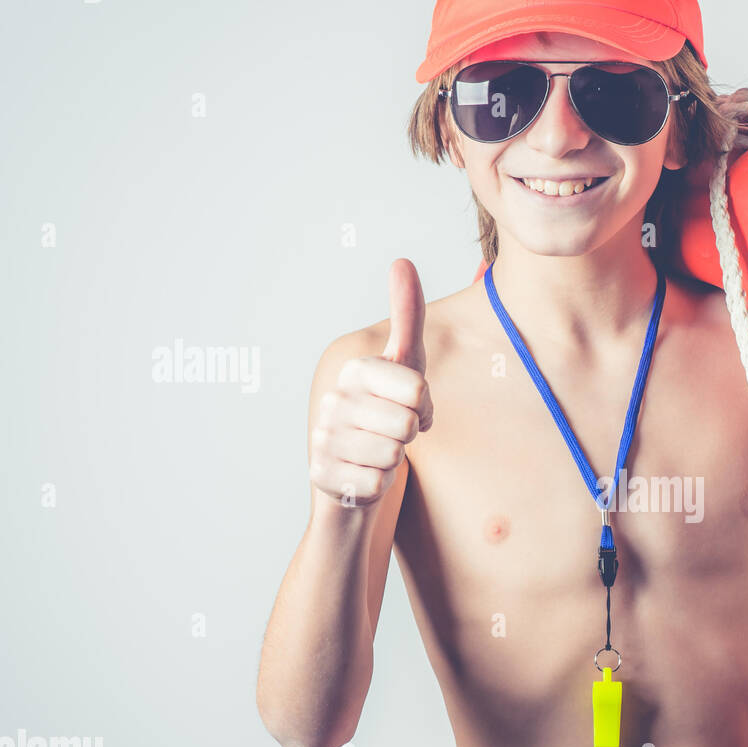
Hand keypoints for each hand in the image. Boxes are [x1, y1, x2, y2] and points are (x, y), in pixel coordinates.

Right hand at [309, 259, 433, 507]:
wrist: (356, 471)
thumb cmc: (388, 414)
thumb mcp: (406, 365)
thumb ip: (407, 316)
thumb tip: (402, 260)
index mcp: (355, 371)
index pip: (418, 389)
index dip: (425, 406)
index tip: (411, 407)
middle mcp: (333, 401)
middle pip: (407, 424)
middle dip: (409, 435)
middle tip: (394, 433)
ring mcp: (323, 438)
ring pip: (392, 456)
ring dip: (393, 462)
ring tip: (377, 453)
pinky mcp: (322, 477)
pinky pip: (376, 484)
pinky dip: (378, 486)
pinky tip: (364, 475)